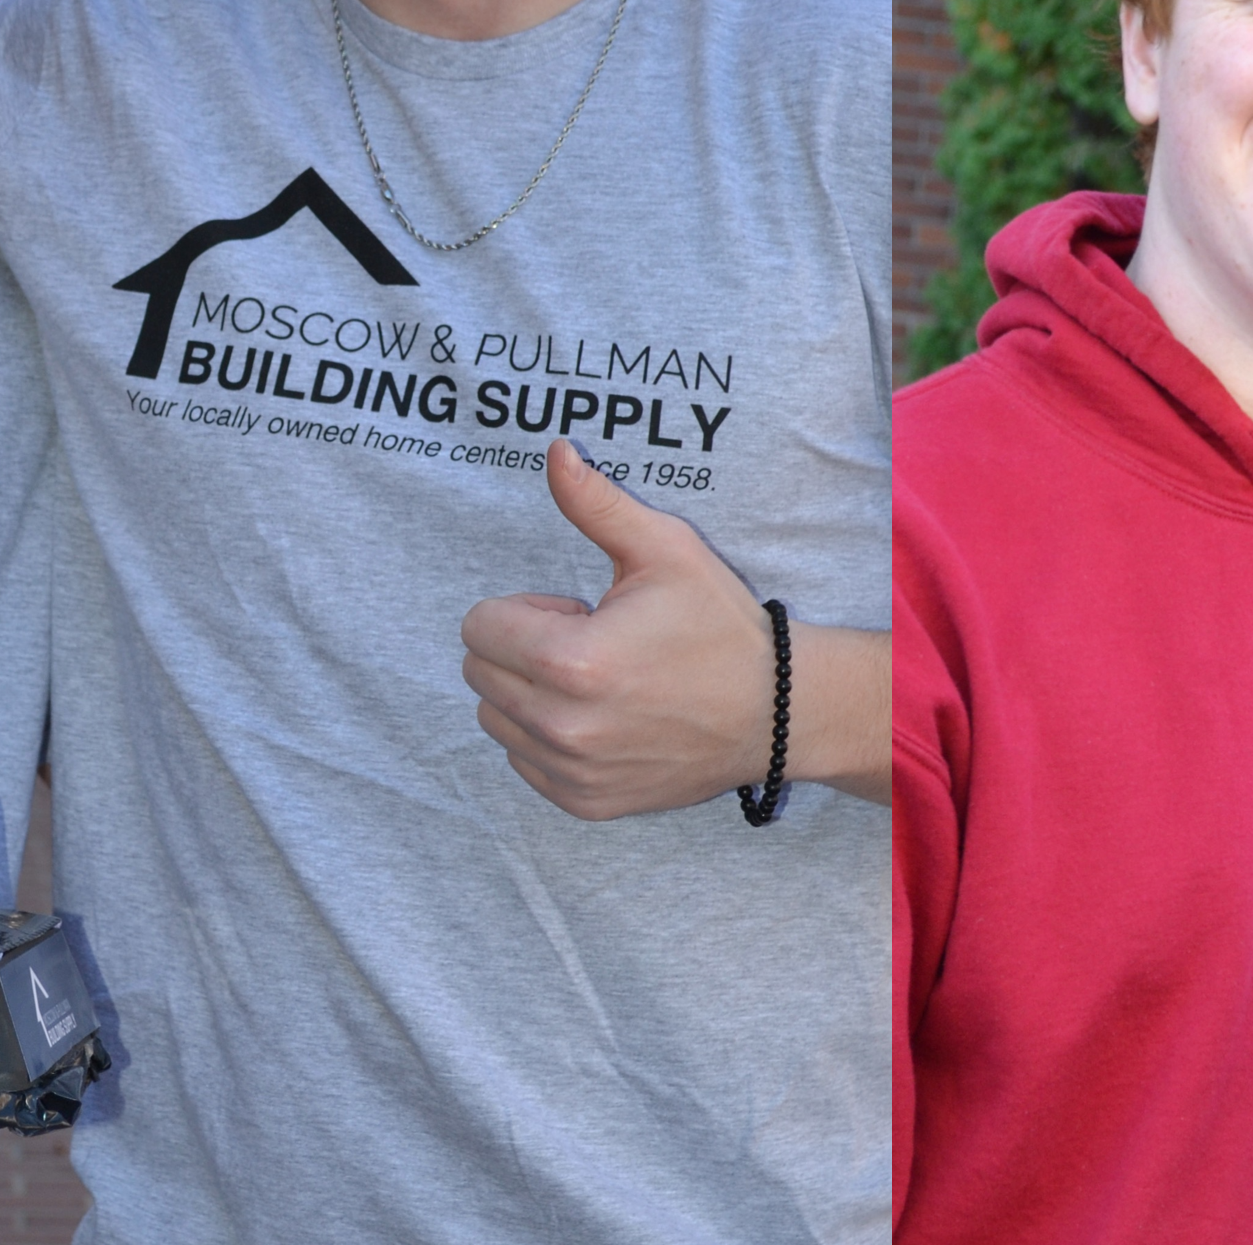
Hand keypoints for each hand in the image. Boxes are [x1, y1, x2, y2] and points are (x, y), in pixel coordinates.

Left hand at [461, 443, 779, 819]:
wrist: (774, 712)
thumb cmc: (718, 626)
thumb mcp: (665, 550)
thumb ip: (597, 503)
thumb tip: (555, 451)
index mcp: (571, 661)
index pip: (477, 627)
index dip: (527, 609)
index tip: (579, 612)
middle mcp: (561, 726)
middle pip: (478, 672)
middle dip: (522, 647)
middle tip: (592, 643)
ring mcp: (570, 771)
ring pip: (495, 718)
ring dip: (529, 693)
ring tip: (599, 681)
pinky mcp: (582, 801)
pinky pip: (523, 762)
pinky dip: (547, 737)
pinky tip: (604, 718)